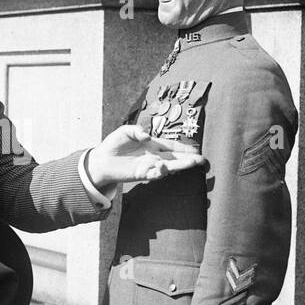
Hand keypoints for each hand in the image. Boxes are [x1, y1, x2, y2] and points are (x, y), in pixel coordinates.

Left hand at [85, 125, 206, 189]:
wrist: (101, 160)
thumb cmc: (114, 144)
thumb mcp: (125, 131)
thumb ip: (136, 130)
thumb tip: (147, 136)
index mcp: (153, 145)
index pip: (172, 146)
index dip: (185, 147)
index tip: (197, 149)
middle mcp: (154, 156)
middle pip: (176, 158)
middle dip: (189, 159)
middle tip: (203, 160)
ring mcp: (149, 166)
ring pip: (169, 166)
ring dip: (180, 165)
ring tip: (192, 163)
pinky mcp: (141, 174)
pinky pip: (154, 174)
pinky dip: (159, 171)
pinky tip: (163, 166)